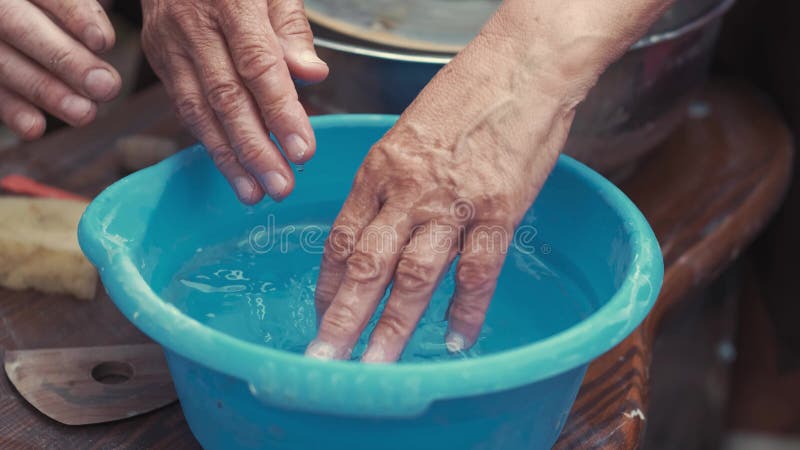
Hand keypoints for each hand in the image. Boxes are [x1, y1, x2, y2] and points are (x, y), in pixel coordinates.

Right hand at [0, 0, 120, 138]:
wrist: (13, 14)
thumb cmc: (56, 8)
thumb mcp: (69, 2)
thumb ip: (88, 7)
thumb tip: (116, 25)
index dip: (77, 16)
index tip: (104, 42)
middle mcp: (0, 5)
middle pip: (22, 27)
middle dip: (66, 59)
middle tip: (107, 87)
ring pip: (4, 63)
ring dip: (46, 92)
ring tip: (85, 113)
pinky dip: (11, 110)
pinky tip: (36, 128)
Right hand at [141, 0, 328, 203]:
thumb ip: (292, 28)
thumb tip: (312, 75)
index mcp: (230, 2)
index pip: (258, 66)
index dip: (281, 112)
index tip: (303, 151)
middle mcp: (193, 26)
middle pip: (226, 97)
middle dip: (256, 149)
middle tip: (281, 187)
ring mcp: (170, 44)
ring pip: (198, 110)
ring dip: (228, 158)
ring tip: (254, 193)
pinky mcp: (159, 59)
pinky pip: (184, 107)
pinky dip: (209, 141)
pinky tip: (232, 169)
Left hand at [306, 51, 579, 361]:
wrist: (521, 65)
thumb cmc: (466, 93)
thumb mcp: (409, 132)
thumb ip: (393, 181)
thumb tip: (383, 222)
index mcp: (380, 170)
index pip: (342, 238)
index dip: (327, 282)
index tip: (320, 313)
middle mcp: (407, 190)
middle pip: (366, 265)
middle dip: (341, 318)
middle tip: (322, 361)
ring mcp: (452, 202)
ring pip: (414, 276)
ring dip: (393, 327)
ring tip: (377, 369)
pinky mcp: (497, 209)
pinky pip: (478, 270)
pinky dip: (467, 309)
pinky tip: (457, 340)